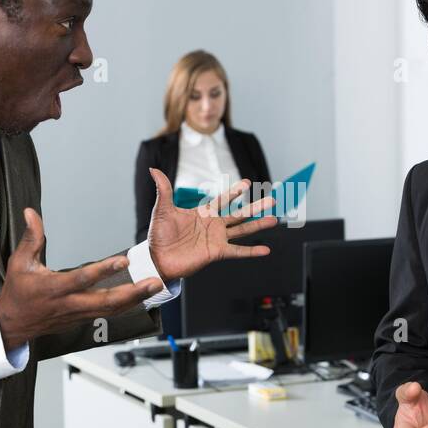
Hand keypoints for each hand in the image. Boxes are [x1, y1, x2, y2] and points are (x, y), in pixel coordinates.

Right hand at [0, 208, 163, 351]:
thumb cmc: (17, 292)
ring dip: (135, 299)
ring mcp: (79, 315)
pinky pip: (108, 314)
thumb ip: (31, 238)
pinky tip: (142, 296)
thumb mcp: (19, 263)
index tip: (123, 260)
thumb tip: (31, 212)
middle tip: (154, 281)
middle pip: (106, 301)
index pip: (82, 279)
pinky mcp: (83, 320)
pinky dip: (126, 306)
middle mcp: (70, 304)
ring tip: (155, 285)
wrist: (14, 325)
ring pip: (112, 310)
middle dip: (132, 292)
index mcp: (54, 289)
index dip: (103, 270)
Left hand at [145, 168, 278, 280]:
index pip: (223, 200)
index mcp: (203, 213)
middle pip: (239, 214)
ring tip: (273, 219)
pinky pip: (238, 251)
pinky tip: (265, 250)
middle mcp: (214, 225)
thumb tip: (154, 169)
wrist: (157, 258)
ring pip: (243, 230)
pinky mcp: (217, 252)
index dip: (234, 192)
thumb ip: (164, 189)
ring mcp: (217, 239)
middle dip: (255, 207)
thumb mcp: (162, 209)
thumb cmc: (159, 235)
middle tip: (272, 199)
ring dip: (258, 225)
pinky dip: (251, 251)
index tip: (247, 183)